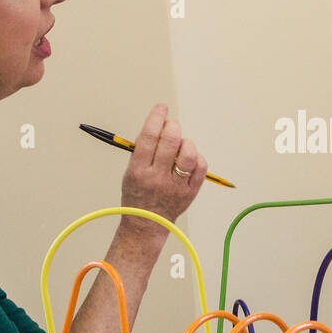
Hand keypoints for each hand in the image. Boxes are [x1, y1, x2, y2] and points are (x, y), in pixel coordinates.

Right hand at [118, 103, 207, 235]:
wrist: (147, 224)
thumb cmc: (138, 194)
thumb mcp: (130, 172)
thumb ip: (143, 150)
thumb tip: (159, 124)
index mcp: (138, 171)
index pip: (149, 136)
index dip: (156, 117)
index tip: (161, 108)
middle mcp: (157, 177)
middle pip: (170, 141)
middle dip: (172, 126)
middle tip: (171, 126)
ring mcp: (176, 185)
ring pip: (188, 153)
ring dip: (186, 142)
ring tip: (180, 144)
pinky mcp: (190, 192)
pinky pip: (200, 166)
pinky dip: (196, 157)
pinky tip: (189, 158)